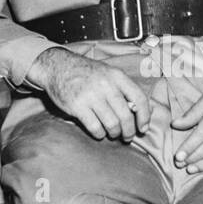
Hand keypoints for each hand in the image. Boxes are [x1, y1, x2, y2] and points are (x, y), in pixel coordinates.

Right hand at [27, 48, 150, 140]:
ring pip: (112, 124)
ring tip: (113, 133)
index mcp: (117, 76)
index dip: (145, 117)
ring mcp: (91, 96)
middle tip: (127, 136)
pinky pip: (95, 127)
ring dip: (114, 133)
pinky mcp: (77, 106)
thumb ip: (123, 89)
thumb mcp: (108, 73)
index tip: (143, 128)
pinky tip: (99, 132)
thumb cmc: (86, 72)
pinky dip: (99, 134)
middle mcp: (106, 85)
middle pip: (126, 116)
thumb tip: (140, 111)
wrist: (58, 66)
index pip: (139, 99)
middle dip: (129, 131)